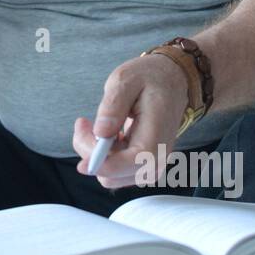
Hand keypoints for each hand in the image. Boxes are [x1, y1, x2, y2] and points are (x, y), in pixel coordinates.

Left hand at [72, 52, 190, 189]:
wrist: (173, 80)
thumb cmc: (150, 78)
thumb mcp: (126, 80)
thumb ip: (113, 106)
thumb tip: (101, 133)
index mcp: (155, 140)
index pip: (125, 164)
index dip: (100, 162)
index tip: (81, 149)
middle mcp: (156, 159)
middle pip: (112, 175)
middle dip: (90, 152)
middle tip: (84, 121)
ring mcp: (150, 165)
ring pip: (110, 176)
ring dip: (94, 154)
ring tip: (92, 124)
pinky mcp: (142, 163)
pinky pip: (115, 170)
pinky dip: (103, 155)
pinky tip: (104, 133)